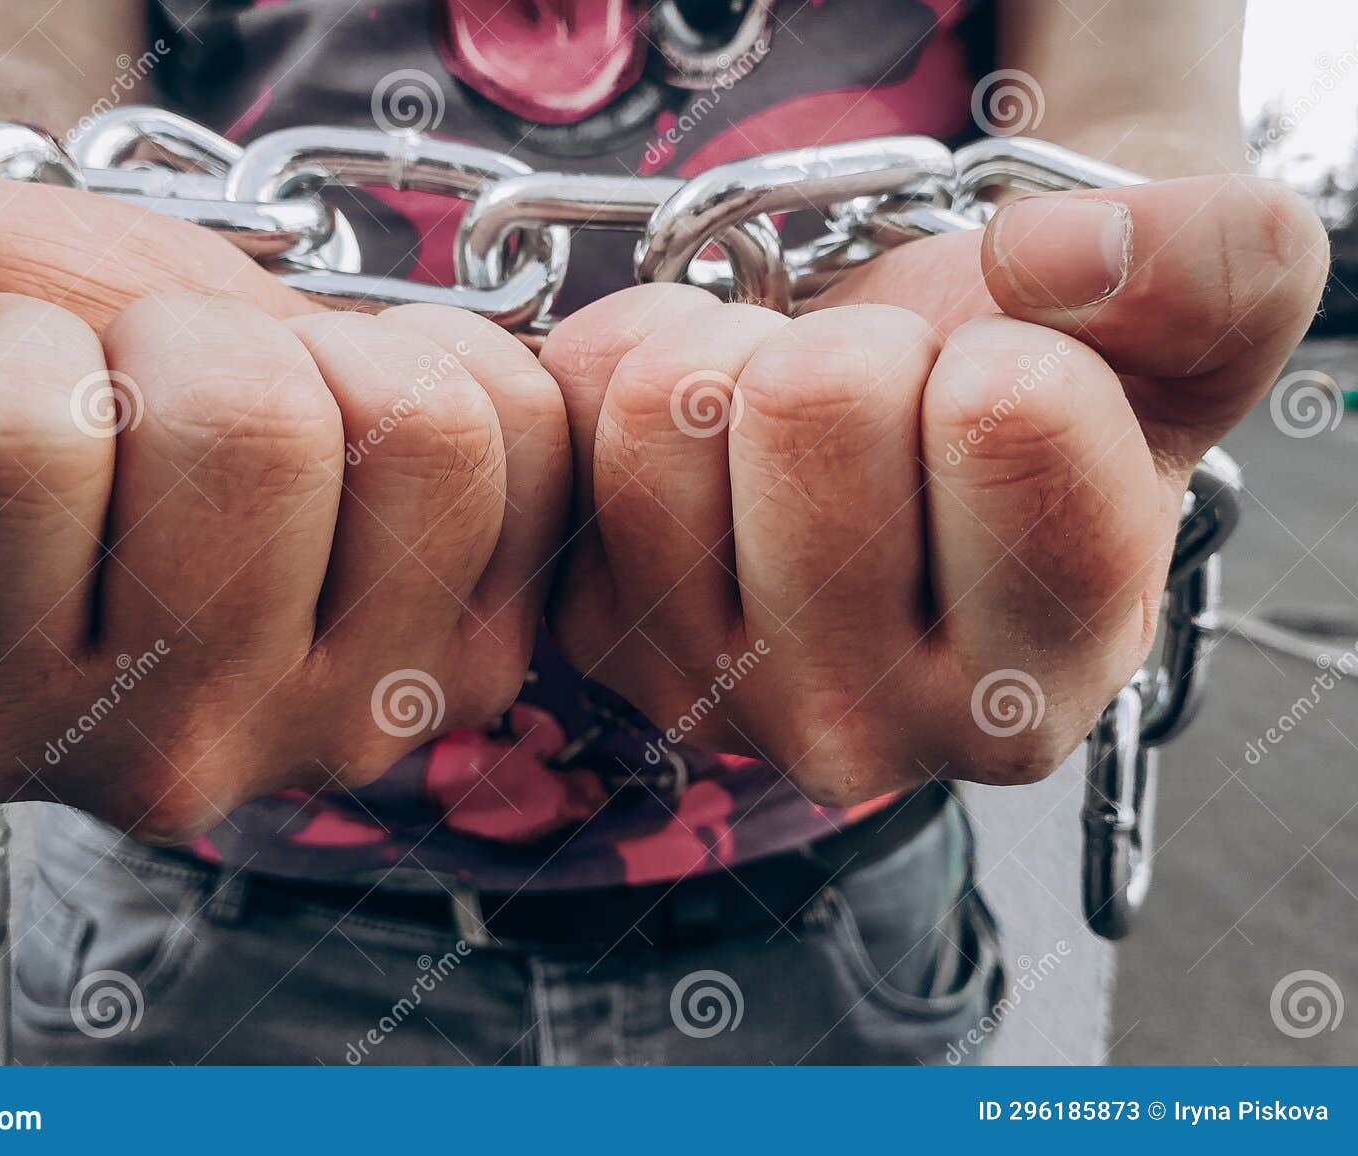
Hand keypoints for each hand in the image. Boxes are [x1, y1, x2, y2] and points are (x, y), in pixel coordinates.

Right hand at [0, 179, 567, 840]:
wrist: (159, 427)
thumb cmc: (29, 376)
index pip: (7, 441)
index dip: (16, 345)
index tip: (22, 389)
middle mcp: (157, 760)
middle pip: (249, 433)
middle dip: (195, 347)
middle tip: (157, 402)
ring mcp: (338, 726)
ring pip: (420, 432)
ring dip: (337, 360)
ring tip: (267, 414)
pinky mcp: (477, 665)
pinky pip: (530, 441)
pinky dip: (454, 374)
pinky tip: (364, 435)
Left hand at [538, 175, 1327, 803]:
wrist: (915, 417)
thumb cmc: (1049, 391)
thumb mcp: (1194, 326)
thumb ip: (1210, 271)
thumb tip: (1036, 260)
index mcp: (1031, 688)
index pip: (1001, 416)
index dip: (1007, 351)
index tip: (1003, 400)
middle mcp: (859, 731)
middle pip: (810, 403)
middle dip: (859, 347)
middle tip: (889, 404)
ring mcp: (703, 692)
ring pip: (669, 402)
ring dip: (739, 349)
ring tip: (800, 410)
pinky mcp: (592, 625)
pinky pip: (569, 409)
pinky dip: (637, 357)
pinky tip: (712, 425)